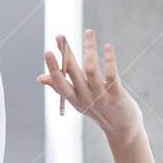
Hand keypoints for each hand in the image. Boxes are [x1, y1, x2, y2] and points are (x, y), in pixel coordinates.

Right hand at [38, 29, 143, 145]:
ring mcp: (101, 96)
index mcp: (74, 98)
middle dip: (66, 54)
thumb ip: (60, 88)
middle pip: (73, 73)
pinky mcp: (116, 95)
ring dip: (89, 49)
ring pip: (91, 70)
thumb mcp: (78, 101)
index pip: (59, 81)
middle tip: (60, 36)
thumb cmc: (100, 112)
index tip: (47, 51)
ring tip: (88, 32)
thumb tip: (40, 77)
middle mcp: (85, 97)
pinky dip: (109, 60)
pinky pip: (111, 75)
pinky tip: (108, 47)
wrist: (123, 130)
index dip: (53, 67)